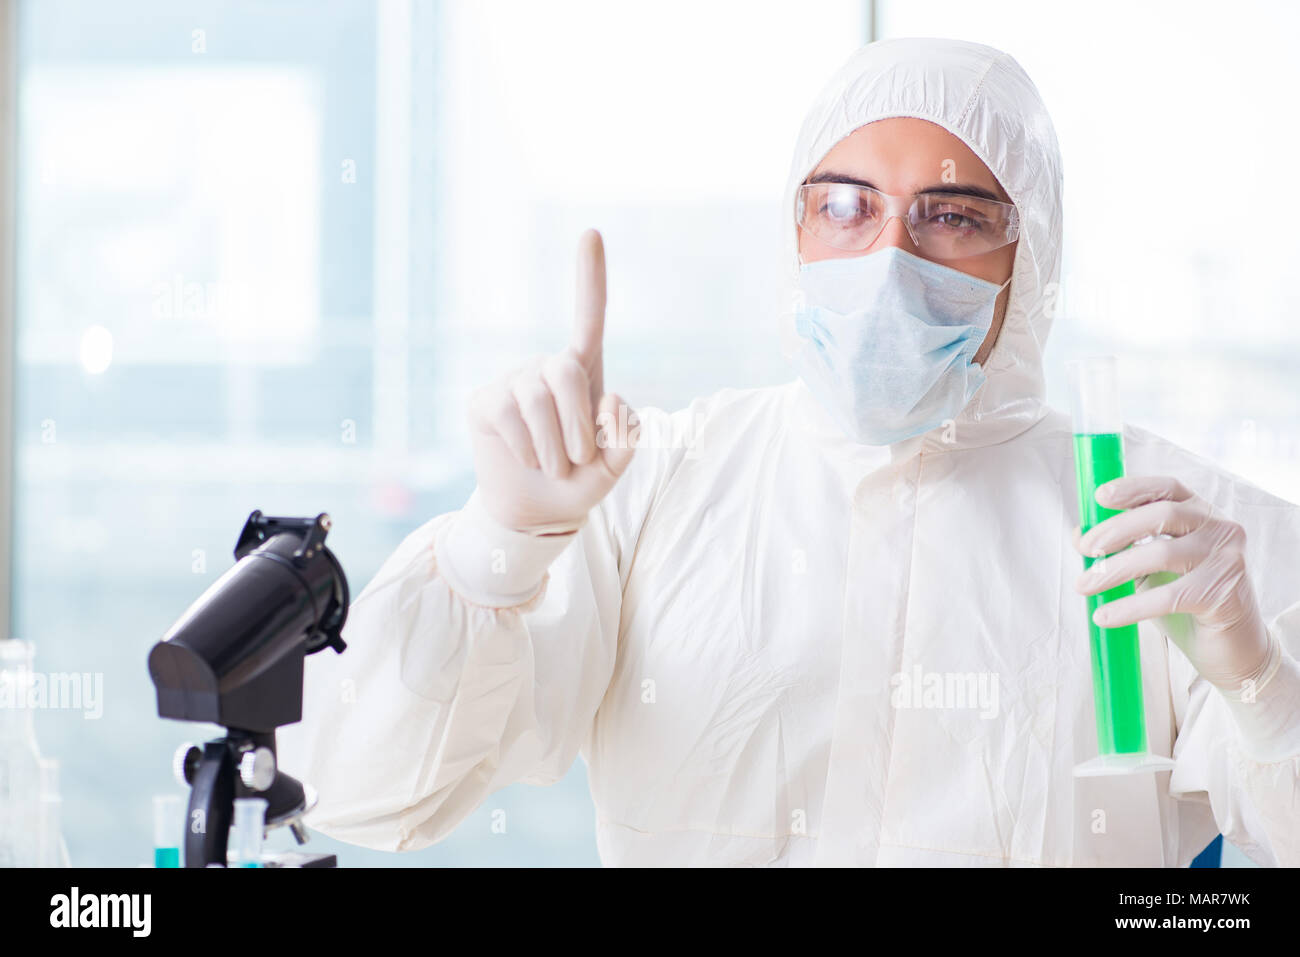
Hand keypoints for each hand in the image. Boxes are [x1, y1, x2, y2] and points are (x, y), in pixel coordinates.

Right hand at [468, 229, 637, 533]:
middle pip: (565, 369)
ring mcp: (512, 383)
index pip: (588, 317)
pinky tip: (526, 458)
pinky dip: (527, 448)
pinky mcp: (484, 402)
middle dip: (578, 425)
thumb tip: (609, 397)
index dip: (589, 276)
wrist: (535, 512)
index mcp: (584, 372)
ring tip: (553, 466)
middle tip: (577, 460)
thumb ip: (628, 436)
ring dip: (554, 447)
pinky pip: (508, 416)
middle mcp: (546, 368)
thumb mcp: (615, 466)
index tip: (590, 232)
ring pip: (538, 399)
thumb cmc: (579, 481)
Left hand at [1073, 475, 1274, 693]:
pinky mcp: (1224, 594)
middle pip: (1162, 515)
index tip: (1100, 496)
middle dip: (1116, 530)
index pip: (1168, 489)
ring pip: (1162, 554)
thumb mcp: (1150, 568)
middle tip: (1086, 550)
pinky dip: (1130, 606)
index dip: (1134, 488)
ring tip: (1084, 585)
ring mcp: (1226, 560)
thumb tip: (1080, 534)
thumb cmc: (1187, 600)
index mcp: (1201, 514)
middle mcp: (1219, 529)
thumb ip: (1122, 547)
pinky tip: (1104, 616)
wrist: (1232, 647)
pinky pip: (1169, 596)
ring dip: (1116, 569)